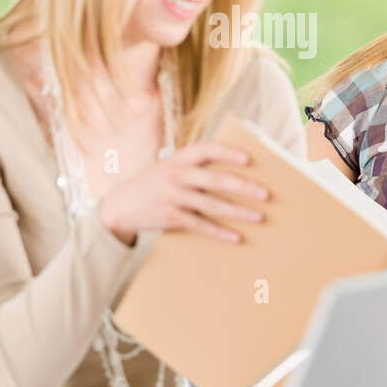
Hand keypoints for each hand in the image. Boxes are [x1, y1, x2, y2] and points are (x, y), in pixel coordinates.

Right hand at [98, 141, 268, 245]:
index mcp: (178, 158)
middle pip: (215, 180)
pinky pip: (200, 225)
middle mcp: (176, 175)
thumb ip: (195, 167)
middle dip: (243, 187)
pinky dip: (220, 232)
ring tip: (260, 217)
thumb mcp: (169, 166)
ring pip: (211, 204)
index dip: (227, 152)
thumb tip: (235, 173)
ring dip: (238, 211)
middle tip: (266, 194)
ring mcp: (173, 197)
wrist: (120, 204)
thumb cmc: (154, 183)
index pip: (206, 149)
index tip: (248, 159)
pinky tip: (236, 237)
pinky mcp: (170, 217)